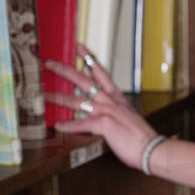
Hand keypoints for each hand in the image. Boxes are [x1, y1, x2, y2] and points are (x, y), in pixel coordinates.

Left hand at [45, 44, 158, 171]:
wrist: (150, 147)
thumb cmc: (138, 135)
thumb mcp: (126, 115)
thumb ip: (111, 109)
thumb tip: (96, 107)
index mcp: (116, 96)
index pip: (100, 72)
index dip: (88, 58)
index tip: (78, 47)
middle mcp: (110, 100)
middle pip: (83, 80)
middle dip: (64, 70)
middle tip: (49, 63)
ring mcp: (106, 111)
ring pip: (76, 101)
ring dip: (57, 98)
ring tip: (44, 95)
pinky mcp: (104, 125)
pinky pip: (81, 124)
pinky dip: (68, 125)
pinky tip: (57, 126)